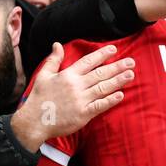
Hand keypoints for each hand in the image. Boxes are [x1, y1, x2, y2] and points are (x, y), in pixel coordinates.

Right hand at [10, 42, 134, 150]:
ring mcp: (81, 100)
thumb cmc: (39, 98)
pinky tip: (121, 95)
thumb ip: (53, 60)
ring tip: (130, 75)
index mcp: (68, 75)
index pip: (88, 61)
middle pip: (100, 73)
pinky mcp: (83, 114)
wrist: (35, 121)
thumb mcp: (43, 75)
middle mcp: (76, 86)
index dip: (102, 54)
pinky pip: (100, 106)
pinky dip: (110, 100)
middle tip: (131, 61)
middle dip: (117, 66)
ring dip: (118, 81)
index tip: (114, 49)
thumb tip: (57, 44)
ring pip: (103, 88)